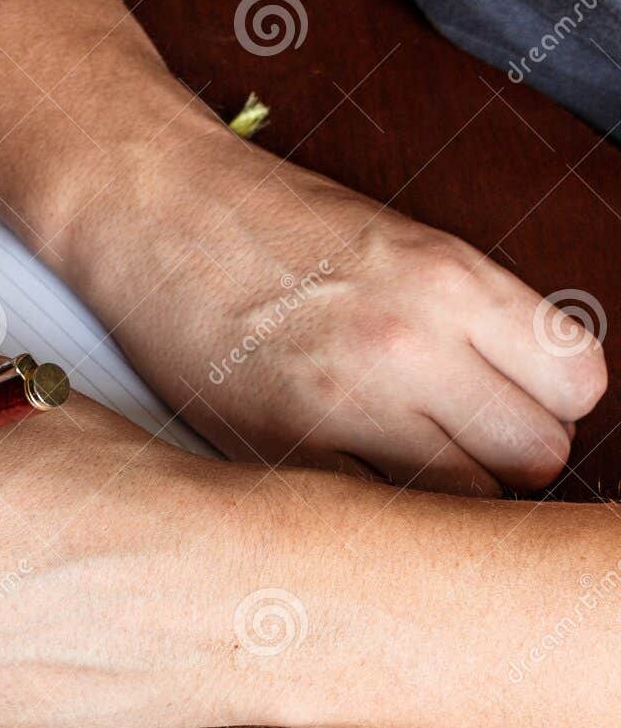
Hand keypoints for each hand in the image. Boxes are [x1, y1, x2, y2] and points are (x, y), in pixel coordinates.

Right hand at [65, 125, 607, 495]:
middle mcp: (408, 344)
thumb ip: (471, 315)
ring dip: (446, 493)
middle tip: (461, 440)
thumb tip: (521, 396)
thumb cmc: (265, 221)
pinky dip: (372, 508)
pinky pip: (372, 515)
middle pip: (535, 455)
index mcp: (451, 279)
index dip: (551, 401)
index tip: (512, 400)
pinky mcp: (279, 449)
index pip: (576, 383)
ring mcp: (341, 405)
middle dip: (508, 456)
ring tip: (402, 462)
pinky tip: (346, 474)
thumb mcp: (399, 241)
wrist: (151, 212)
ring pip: (466, 502)